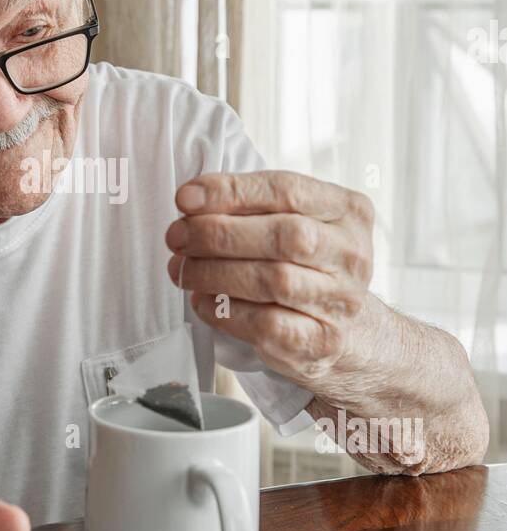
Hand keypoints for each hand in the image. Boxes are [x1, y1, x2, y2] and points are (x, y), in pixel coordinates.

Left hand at [166, 170, 374, 391]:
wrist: (349, 330)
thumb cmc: (307, 264)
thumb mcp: (294, 221)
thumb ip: (251, 205)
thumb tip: (191, 202)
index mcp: (349, 211)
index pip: (288, 190)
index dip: (231, 191)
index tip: (185, 198)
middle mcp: (353, 254)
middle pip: (283, 236)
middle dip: (218, 234)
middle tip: (177, 236)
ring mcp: (342, 300)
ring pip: (272, 281)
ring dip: (214, 272)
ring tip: (182, 269)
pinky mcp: (322, 341)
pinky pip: (266, 324)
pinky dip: (224, 311)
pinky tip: (202, 301)